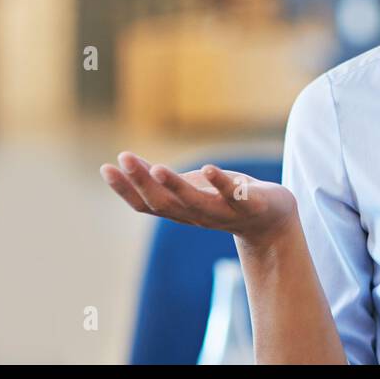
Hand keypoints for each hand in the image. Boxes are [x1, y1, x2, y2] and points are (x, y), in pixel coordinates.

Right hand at [100, 151, 296, 247]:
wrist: (274, 220)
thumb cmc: (228, 199)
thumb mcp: (194, 187)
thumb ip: (169, 181)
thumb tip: (133, 165)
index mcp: (181, 210)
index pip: (146, 204)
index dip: (125, 189)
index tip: (105, 168)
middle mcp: (197, 215)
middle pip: (164, 203)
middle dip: (141, 182)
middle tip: (122, 159)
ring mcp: (223, 213)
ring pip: (193, 203)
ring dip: (174, 186)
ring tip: (157, 168)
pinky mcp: (250, 206)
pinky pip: (233, 197)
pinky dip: (220, 184)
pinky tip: (209, 168)